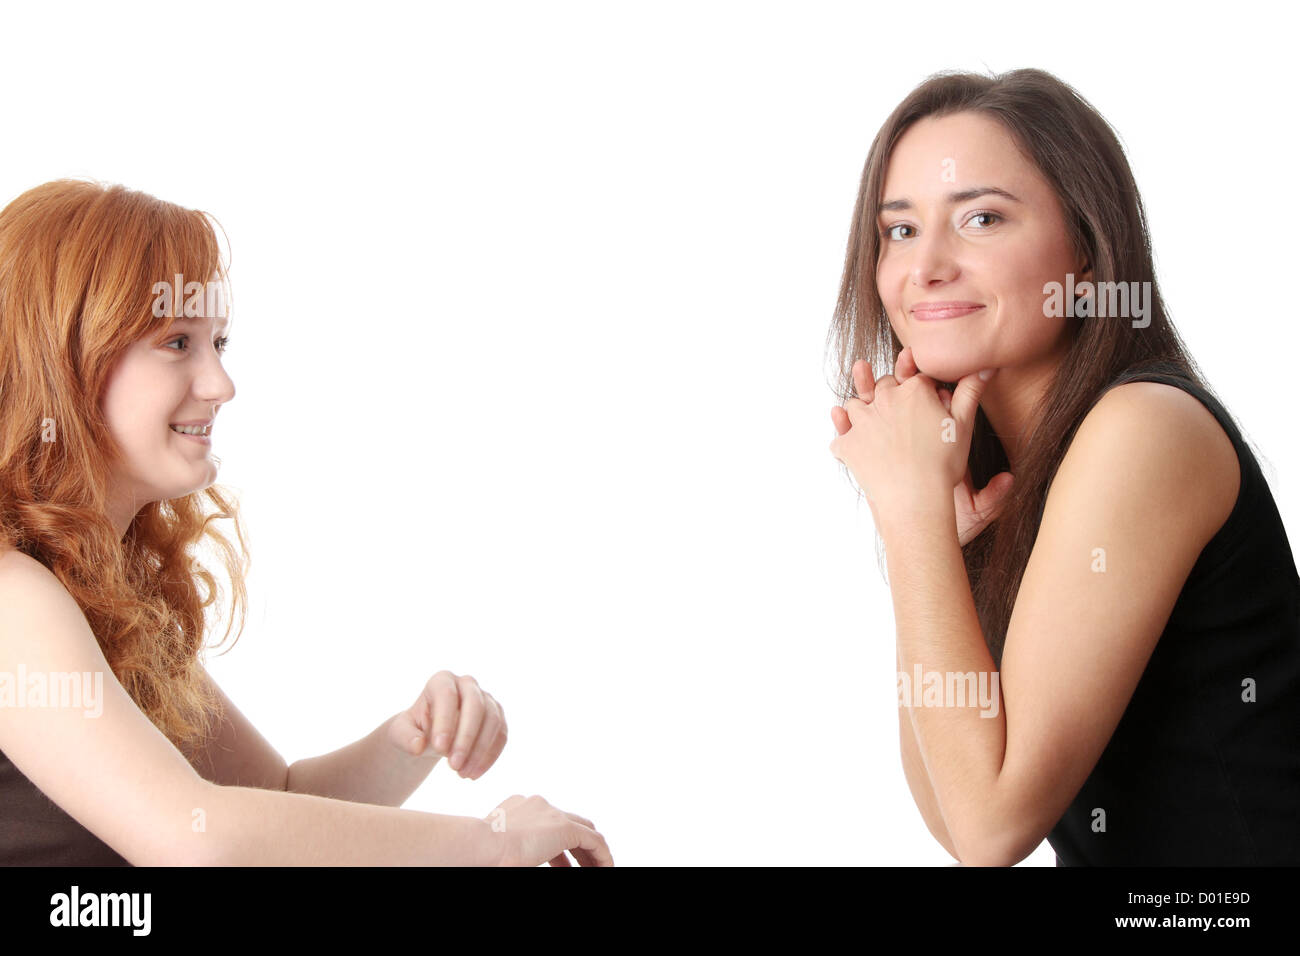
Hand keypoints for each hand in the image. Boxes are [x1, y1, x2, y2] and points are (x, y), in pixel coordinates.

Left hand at [388, 670, 506, 778]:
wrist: (433, 736)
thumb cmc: (415, 730)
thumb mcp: (401, 733)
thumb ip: (406, 738)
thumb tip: (418, 746)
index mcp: (441, 680)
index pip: (447, 695)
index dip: (445, 721)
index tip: (439, 748)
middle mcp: (467, 684)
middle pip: (475, 705)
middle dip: (467, 737)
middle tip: (454, 766)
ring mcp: (486, 699)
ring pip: (492, 721)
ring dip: (480, 750)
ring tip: (462, 774)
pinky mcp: (498, 717)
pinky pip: (501, 735)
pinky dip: (489, 757)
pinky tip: (473, 774)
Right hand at [484, 794, 613, 866]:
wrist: (481, 844)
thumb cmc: (481, 853)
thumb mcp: (499, 848)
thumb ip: (512, 849)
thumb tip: (513, 860)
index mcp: (518, 806)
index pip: (547, 821)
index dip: (556, 845)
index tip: (560, 864)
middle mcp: (537, 804)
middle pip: (569, 822)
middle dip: (577, 847)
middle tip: (582, 867)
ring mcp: (552, 813)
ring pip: (584, 831)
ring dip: (591, 854)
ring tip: (597, 871)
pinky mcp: (565, 827)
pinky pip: (594, 841)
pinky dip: (602, 856)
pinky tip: (605, 869)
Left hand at [830, 347, 1009, 540]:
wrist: (916, 499)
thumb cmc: (943, 465)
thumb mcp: (962, 426)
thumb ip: (970, 393)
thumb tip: (985, 368)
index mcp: (914, 390)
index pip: (913, 379)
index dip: (919, 389)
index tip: (923, 402)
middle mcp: (884, 398)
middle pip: (881, 387)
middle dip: (888, 397)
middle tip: (897, 415)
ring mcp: (862, 420)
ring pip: (855, 406)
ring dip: (862, 415)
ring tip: (873, 429)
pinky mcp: (847, 443)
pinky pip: (840, 438)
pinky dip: (847, 443)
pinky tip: (856, 449)